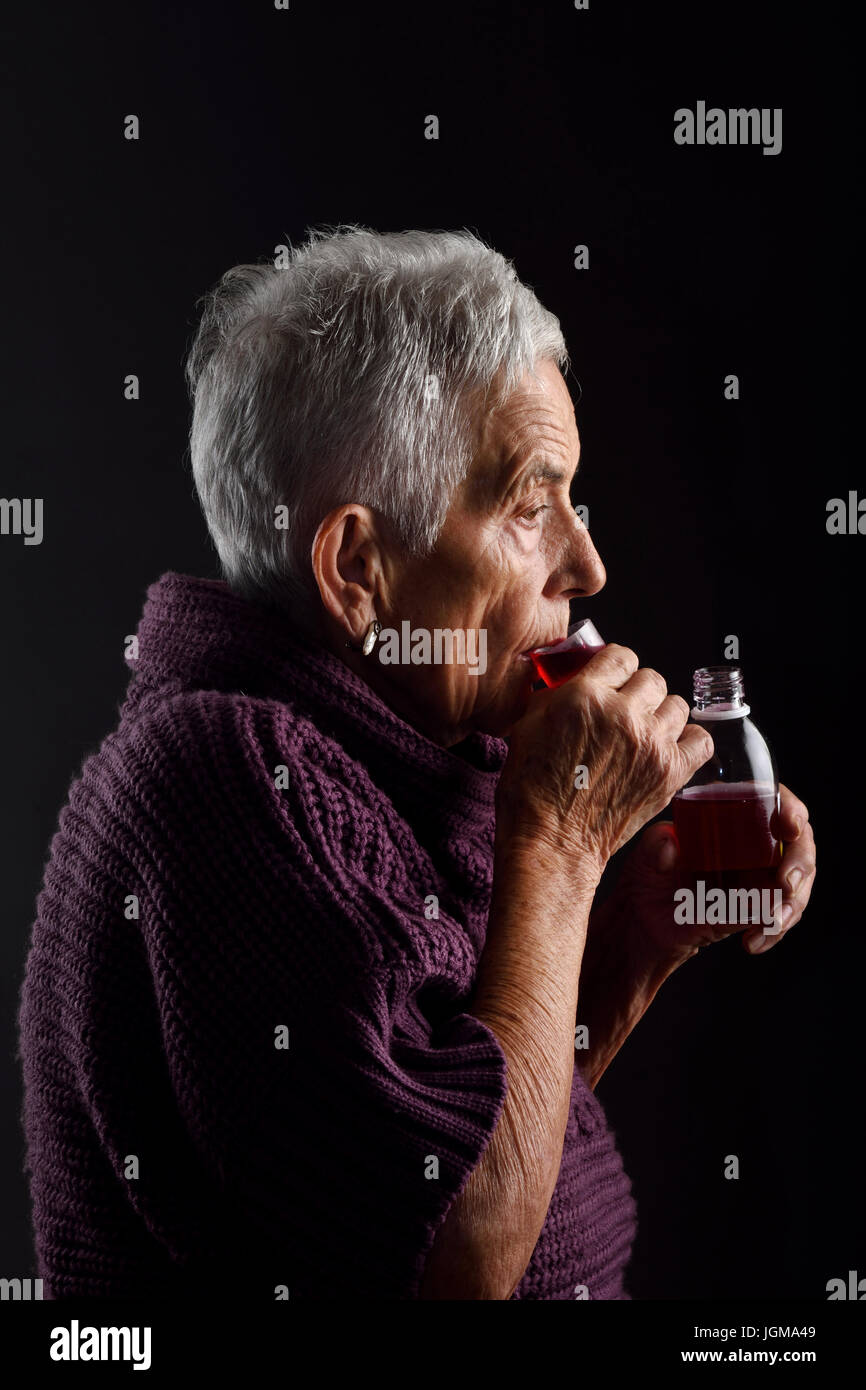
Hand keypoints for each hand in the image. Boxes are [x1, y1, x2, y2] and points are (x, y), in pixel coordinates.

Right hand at [495, 644, 713, 882]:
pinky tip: (670, 748)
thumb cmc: (533, 790)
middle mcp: (622, 714)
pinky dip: (689, 742)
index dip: (616, 668)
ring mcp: (650, 743)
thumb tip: (578, 679)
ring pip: (677, 704)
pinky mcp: (669, 772)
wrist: (553, 839)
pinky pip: (701, 739)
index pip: (620, 656)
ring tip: (644, 733)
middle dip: (637, 692)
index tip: (613, 681)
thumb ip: (557, 694)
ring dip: (661, 715)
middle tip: (624, 712)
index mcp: (584, 696)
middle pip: (651, 678)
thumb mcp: (528, 725)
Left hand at [592, 782, 815, 964]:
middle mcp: (753, 841)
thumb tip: (669, 840)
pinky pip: (780, 915)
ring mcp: (761, 875)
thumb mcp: (643, 857)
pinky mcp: (759, 906)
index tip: (789, 827)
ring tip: (770, 924)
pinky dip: (773, 929)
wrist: (646, 923)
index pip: (772, 800)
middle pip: (799, 843)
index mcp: (730, 814)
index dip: (790, 810)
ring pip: (797, 882)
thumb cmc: (647, 877)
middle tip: (785, 885)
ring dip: (791, 904)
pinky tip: (753, 941)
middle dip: (800, 863)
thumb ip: (654, 846)